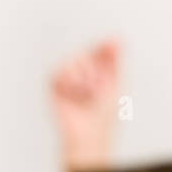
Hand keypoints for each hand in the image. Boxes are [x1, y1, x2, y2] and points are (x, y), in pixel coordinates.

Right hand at [51, 39, 120, 168]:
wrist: (90, 133)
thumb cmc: (105, 115)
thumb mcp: (116, 84)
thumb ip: (114, 61)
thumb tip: (117, 38)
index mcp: (98, 70)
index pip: (100, 50)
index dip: (106, 47)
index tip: (115, 43)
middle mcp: (82, 71)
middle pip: (88, 52)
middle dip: (97, 70)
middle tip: (100, 89)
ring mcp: (67, 76)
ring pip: (75, 58)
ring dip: (85, 78)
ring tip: (87, 95)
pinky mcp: (54, 82)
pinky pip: (62, 69)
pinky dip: (71, 82)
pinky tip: (74, 95)